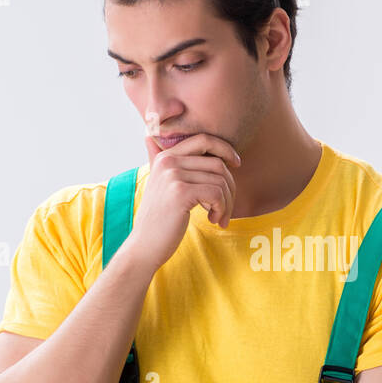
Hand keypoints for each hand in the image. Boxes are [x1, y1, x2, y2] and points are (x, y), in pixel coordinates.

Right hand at [128, 132, 240, 270]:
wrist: (144, 245)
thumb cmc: (159, 218)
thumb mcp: (157, 184)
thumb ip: (156, 160)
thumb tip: (149, 137)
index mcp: (165, 156)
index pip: (204, 140)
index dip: (225, 149)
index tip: (237, 165)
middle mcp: (168, 161)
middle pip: (217, 163)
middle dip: (230, 187)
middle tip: (227, 208)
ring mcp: (173, 175)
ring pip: (220, 181)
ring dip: (227, 203)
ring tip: (219, 217)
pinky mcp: (180, 193)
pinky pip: (217, 194)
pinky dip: (222, 209)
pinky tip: (213, 220)